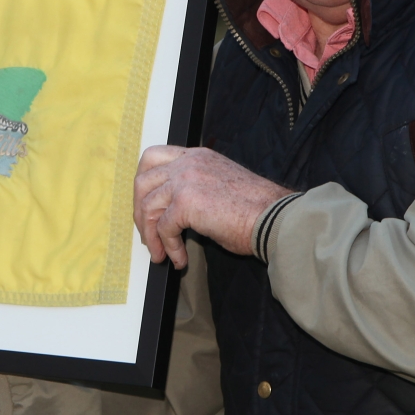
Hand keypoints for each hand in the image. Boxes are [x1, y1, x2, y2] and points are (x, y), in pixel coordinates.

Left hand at [133, 145, 289, 267]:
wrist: (274, 218)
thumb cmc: (257, 209)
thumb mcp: (220, 186)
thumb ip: (195, 188)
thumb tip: (172, 213)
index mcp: (197, 156)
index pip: (153, 158)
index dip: (143, 183)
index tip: (146, 205)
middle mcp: (189, 163)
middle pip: (143, 181)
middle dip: (140, 211)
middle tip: (148, 234)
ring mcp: (186, 180)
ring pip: (149, 206)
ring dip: (151, 235)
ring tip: (161, 253)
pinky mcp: (186, 203)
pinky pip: (164, 228)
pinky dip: (168, 247)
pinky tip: (180, 258)